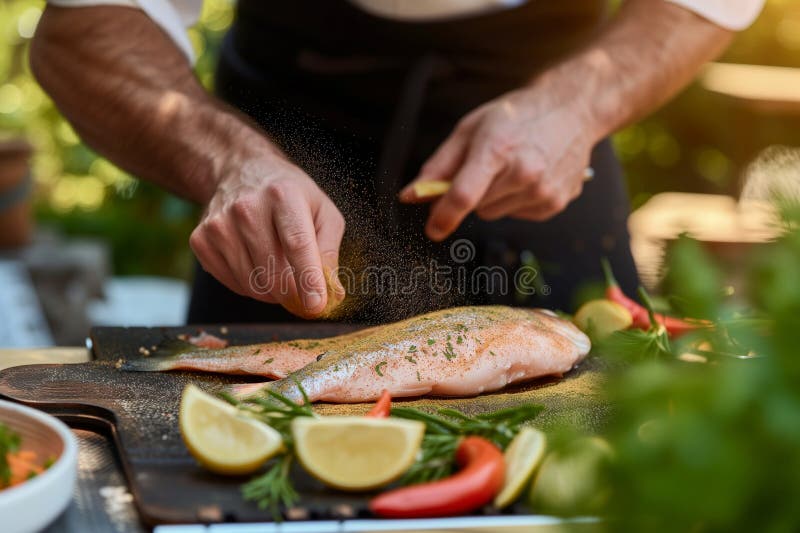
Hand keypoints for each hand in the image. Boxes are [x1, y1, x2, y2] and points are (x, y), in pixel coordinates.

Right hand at [190, 153, 345, 317]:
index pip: (297, 245)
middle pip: (273, 272)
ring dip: (273, 291)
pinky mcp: (201, 240)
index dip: (308, 279)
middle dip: (293, 293)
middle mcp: (246, 208)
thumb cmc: (291, 196)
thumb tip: (332, 295)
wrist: (242, 173)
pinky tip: (256, 264)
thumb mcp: (323, 212)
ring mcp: (219, 225)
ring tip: (279, 268)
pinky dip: (250, 286)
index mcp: (283, 195)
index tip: (316, 307)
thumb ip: (329, 253)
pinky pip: (233, 284)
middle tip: (303, 293)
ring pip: (253, 284)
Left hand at [400, 80, 598, 240]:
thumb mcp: (471, 129)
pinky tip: (528, 177)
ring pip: (494, 213)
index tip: (433, 228)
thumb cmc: (518, 116)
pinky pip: (516, 214)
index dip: (444, 215)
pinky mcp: (555, 203)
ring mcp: (543, 191)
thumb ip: (438, 165)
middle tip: (484, 166)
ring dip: (493, 197)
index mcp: (497, 149)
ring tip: (511, 168)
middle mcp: (524, 173)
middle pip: (476, 207)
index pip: (465, 194)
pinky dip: (515, 200)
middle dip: (471, 193)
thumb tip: (411, 195)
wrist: (572, 111)